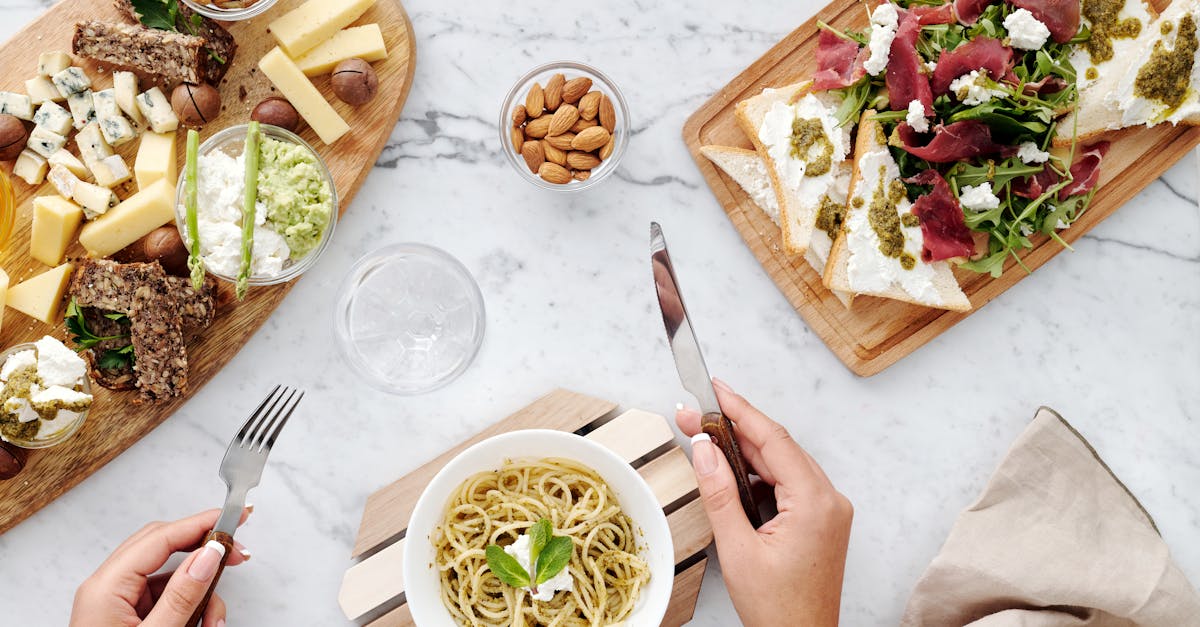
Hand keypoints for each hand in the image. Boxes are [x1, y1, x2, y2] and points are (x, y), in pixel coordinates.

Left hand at [70, 508, 251, 626]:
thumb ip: (183, 595)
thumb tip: (210, 554)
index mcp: (106, 587)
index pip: (160, 537)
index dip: (200, 523)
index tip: (235, 518)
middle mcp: (107, 588)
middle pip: (163, 548)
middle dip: (203, 553)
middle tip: (239, 556)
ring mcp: (116, 602)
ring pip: (169, 577)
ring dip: (200, 593)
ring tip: (215, 622)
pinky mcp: (126, 617)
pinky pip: (165, 598)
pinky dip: (189, 608)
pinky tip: (203, 625)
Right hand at [676, 379, 852, 626]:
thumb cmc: (778, 609)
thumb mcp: (737, 549)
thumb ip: (719, 493)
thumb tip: (703, 448)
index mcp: (815, 503)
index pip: (773, 440)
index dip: (739, 409)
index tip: (715, 389)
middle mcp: (829, 500)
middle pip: (777, 448)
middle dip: (733, 429)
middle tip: (692, 415)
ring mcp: (827, 510)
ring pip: (781, 464)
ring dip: (743, 453)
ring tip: (702, 441)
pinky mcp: (820, 521)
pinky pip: (787, 484)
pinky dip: (757, 476)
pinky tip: (729, 475)